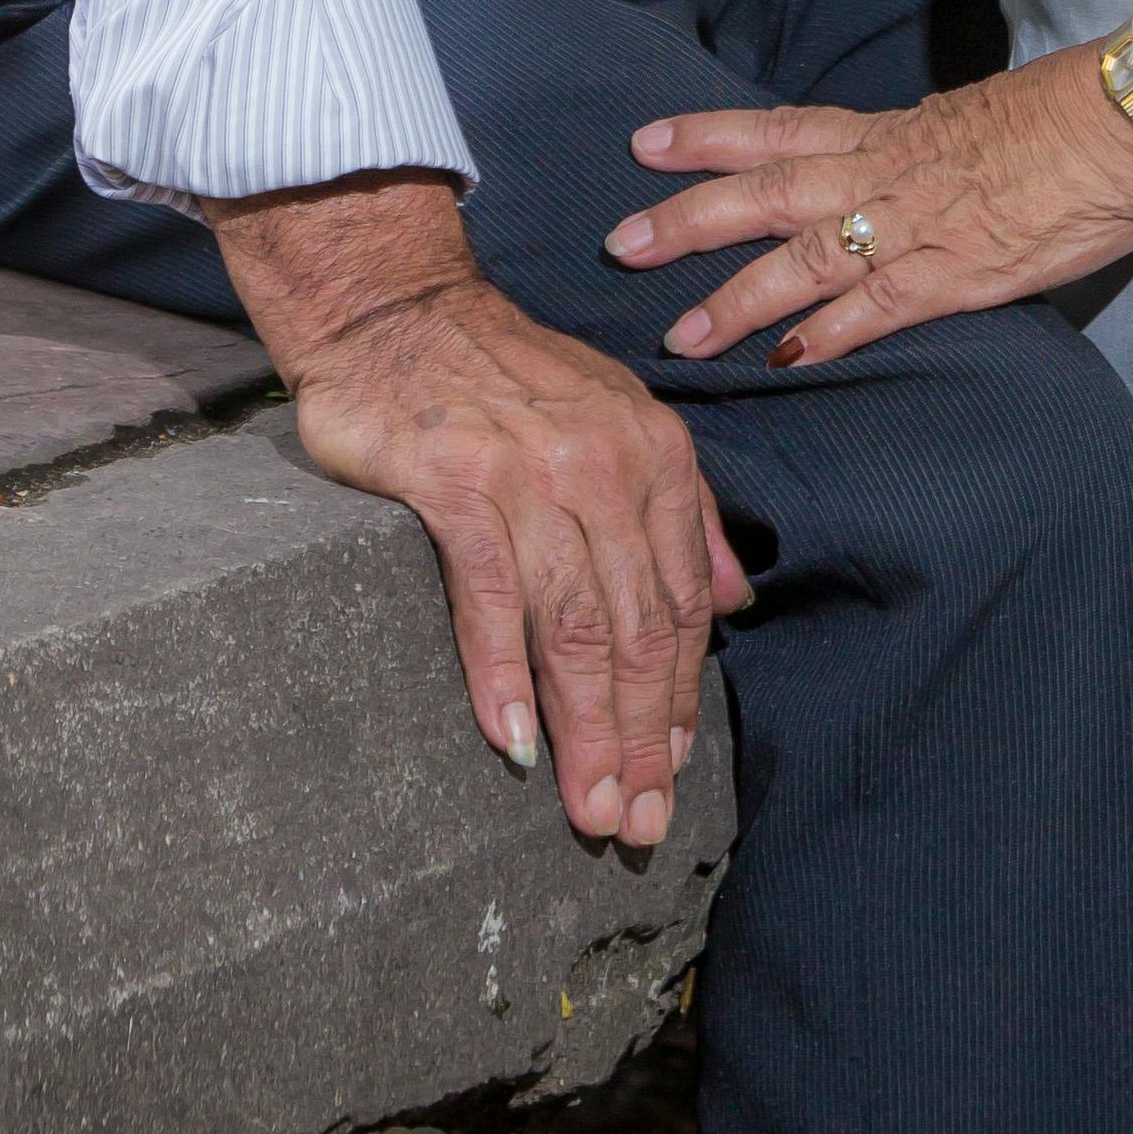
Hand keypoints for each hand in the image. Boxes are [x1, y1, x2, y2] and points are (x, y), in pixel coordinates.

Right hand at [206, 176, 747, 851]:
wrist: (398, 312)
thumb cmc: (505, 380)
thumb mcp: (615, 423)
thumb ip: (679, 512)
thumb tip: (734, 602)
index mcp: (653, 454)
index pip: (680, 600)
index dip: (679, 696)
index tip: (674, 772)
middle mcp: (605, 464)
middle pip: (635, 627)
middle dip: (642, 737)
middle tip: (638, 822)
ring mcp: (532, 473)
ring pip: (574, 624)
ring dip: (587, 728)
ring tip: (589, 807)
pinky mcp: (458, 482)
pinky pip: (491, 596)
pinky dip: (502, 675)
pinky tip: (515, 742)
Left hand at [606, 53, 1132, 367]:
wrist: (1129, 119)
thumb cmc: (1073, 112)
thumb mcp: (982, 118)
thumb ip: (932, 151)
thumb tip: (913, 171)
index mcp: (892, 130)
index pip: (782, 126)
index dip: (711, 136)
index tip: (646, 141)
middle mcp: (886, 171)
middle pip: (766, 191)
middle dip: (690, 217)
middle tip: (620, 241)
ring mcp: (916, 223)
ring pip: (803, 258)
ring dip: (737, 296)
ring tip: (679, 334)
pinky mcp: (958, 272)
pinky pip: (878, 307)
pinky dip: (829, 335)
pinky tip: (787, 362)